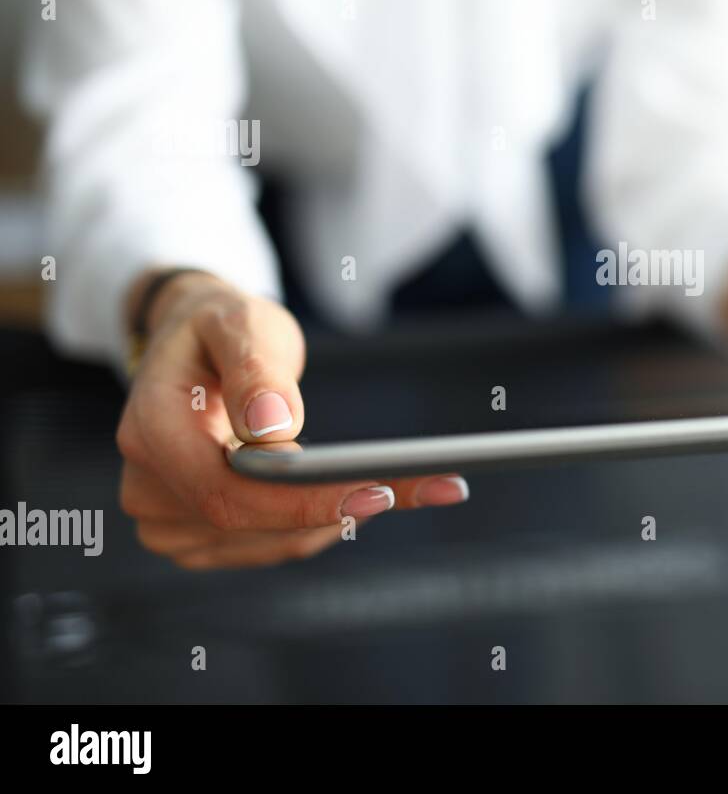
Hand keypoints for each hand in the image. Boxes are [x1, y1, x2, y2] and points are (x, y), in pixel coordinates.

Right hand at [116, 270, 467, 569]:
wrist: (196, 347)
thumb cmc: (223, 328)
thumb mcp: (242, 323)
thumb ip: (256, 370)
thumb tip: (274, 426)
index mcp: (151, 432)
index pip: (227, 494)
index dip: (302, 502)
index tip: (378, 490)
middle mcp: (149, 487)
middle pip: (254, 524)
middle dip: (343, 507)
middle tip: (437, 485)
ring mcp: (169, 520)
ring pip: (273, 542)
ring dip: (343, 516)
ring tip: (410, 481)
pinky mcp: (199, 537)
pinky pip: (273, 544)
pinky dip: (325, 522)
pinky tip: (360, 492)